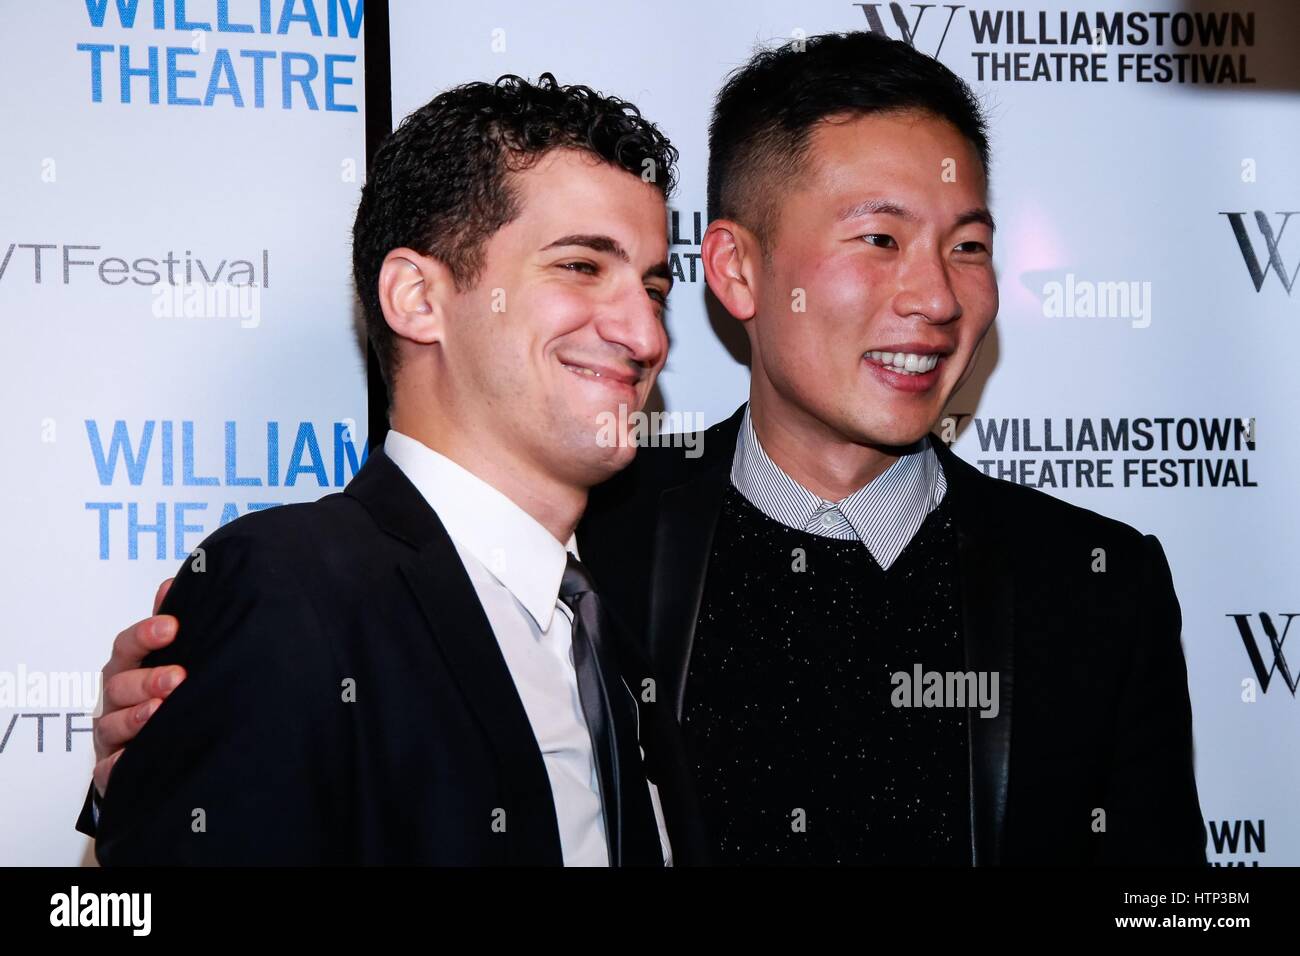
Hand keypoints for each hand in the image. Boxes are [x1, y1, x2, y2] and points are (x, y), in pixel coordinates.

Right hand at [92, 578, 185, 797]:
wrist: (155, 751)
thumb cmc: (160, 696)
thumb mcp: (167, 658)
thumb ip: (168, 624)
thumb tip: (172, 583)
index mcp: (127, 668)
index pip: (127, 646)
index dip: (145, 635)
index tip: (171, 626)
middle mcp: (114, 699)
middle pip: (119, 685)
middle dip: (147, 680)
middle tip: (178, 677)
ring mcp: (110, 735)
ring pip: (113, 725)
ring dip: (136, 717)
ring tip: (161, 711)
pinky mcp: (112, 770)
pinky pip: (109, 770)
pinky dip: (120, 764)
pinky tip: (136, 756)